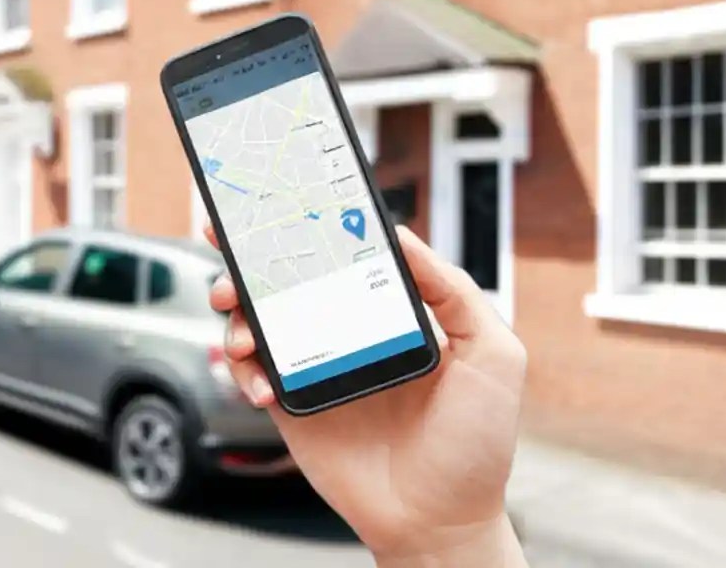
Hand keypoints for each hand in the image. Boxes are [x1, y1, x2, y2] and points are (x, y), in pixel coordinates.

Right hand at [206, 223, 527, 566]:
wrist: (441, 521)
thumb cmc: (477, 444)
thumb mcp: (493, 355)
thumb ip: (454, 292)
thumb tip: (402, 238)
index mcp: (389, 313)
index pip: (342, 255)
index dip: (308, 226)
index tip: (279, 203)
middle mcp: (347, 333)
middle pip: (285, 280)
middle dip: (250, 259)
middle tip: (232, 251)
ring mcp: (316, 368)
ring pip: (256, 321)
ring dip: (236, 313)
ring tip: (242, 328)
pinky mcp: (292, 407)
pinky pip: (250, 373)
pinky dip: (243, 369)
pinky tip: (264, 383)